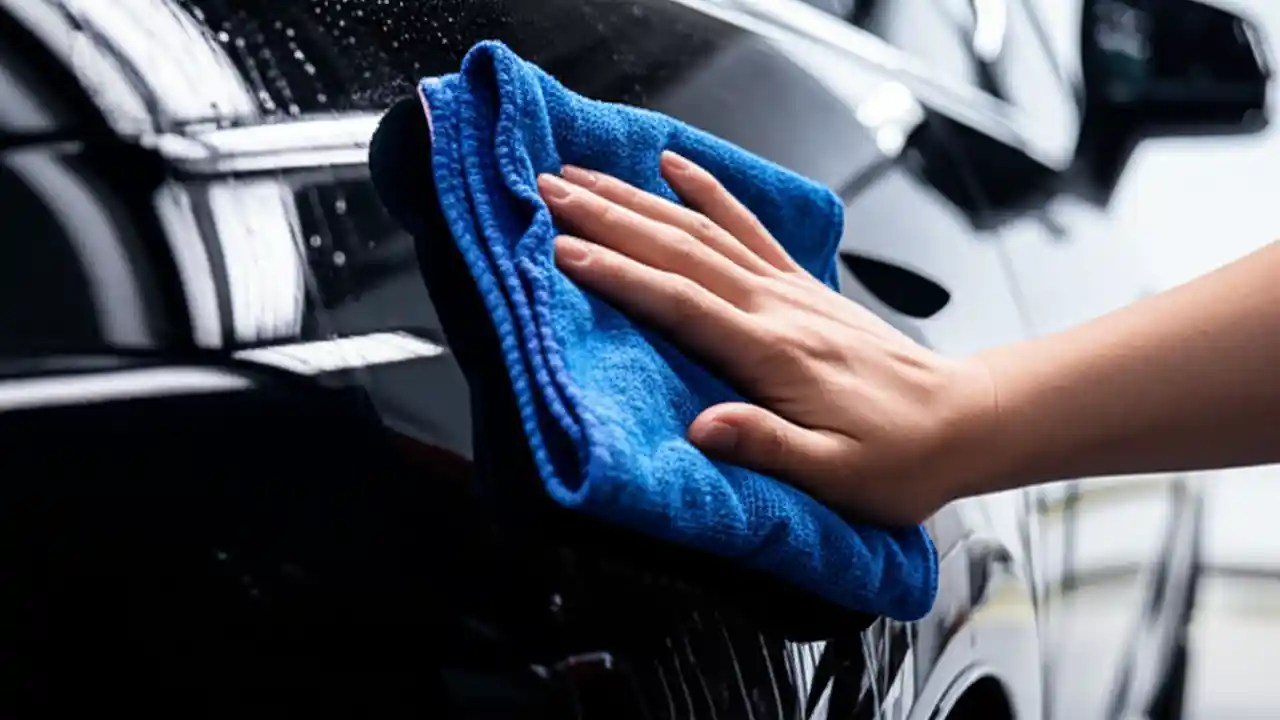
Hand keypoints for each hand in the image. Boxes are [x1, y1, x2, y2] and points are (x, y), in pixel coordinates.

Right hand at [537, 152, 999, 524]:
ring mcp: (788, 289)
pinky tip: (675, 166)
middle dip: (609, 217)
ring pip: (703, 229)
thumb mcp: (836, 475)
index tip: (563, 249)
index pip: (682, 302)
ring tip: (584, 175)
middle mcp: (777, 308)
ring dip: (639, 199)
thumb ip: (768, 447)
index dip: (619, 274)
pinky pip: (747, 227)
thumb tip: (702, 429)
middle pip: (680, 249)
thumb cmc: (896, 458)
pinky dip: (708, 191)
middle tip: (549, 190)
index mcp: (775, 354)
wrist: (960, 421)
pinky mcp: (800, 286)